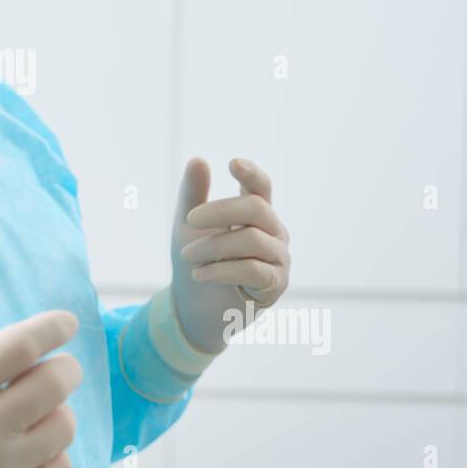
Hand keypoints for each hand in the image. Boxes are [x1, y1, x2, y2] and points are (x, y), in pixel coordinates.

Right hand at [0, 287, 82, 467]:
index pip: (21, 345)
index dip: (52, 327)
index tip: (66, 322)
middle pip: (56, 382)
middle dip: (64, 368)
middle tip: (56, 369)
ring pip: (64, 425)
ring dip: (56, 413)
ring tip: (31, 416)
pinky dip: (53, 455)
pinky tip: (27, 452)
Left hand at [170, 157, 290, 353]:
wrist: (194, 308)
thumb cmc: (196, 260)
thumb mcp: (187, 226)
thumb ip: (192, 195)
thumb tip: (198, 159)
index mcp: (255, 212)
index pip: (261, 187)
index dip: (251, 173)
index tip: (232, 163)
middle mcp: (273, 231)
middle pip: (256, 208)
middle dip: (220, 211)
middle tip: (189, 220)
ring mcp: (279, 257)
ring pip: (251, 240)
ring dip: (213, 246)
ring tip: (187, 256)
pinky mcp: (276, 284)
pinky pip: (252, 270)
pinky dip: (220, 270)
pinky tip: (198, 274)